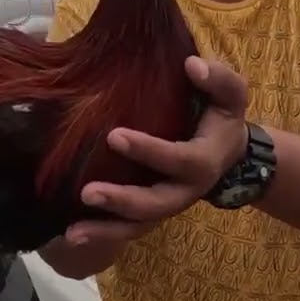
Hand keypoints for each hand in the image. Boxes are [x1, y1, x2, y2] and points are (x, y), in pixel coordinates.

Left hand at [63, 56, 249, 246]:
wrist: (228, 153)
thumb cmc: (221, 117)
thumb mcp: (230, 95)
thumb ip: (218, 79)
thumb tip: (192, 66)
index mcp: (204, 162)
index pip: (178, 160)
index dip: (148, 151)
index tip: (114, 136)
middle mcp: (185, 191)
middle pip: (155, 205)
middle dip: (122, 201)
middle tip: (87, 193)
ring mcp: (166, 206)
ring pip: (138, 226)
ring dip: (105, 231)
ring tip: (71, 233)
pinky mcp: (150, 213)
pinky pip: (126, 229)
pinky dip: (101, 234)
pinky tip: (69, 234)